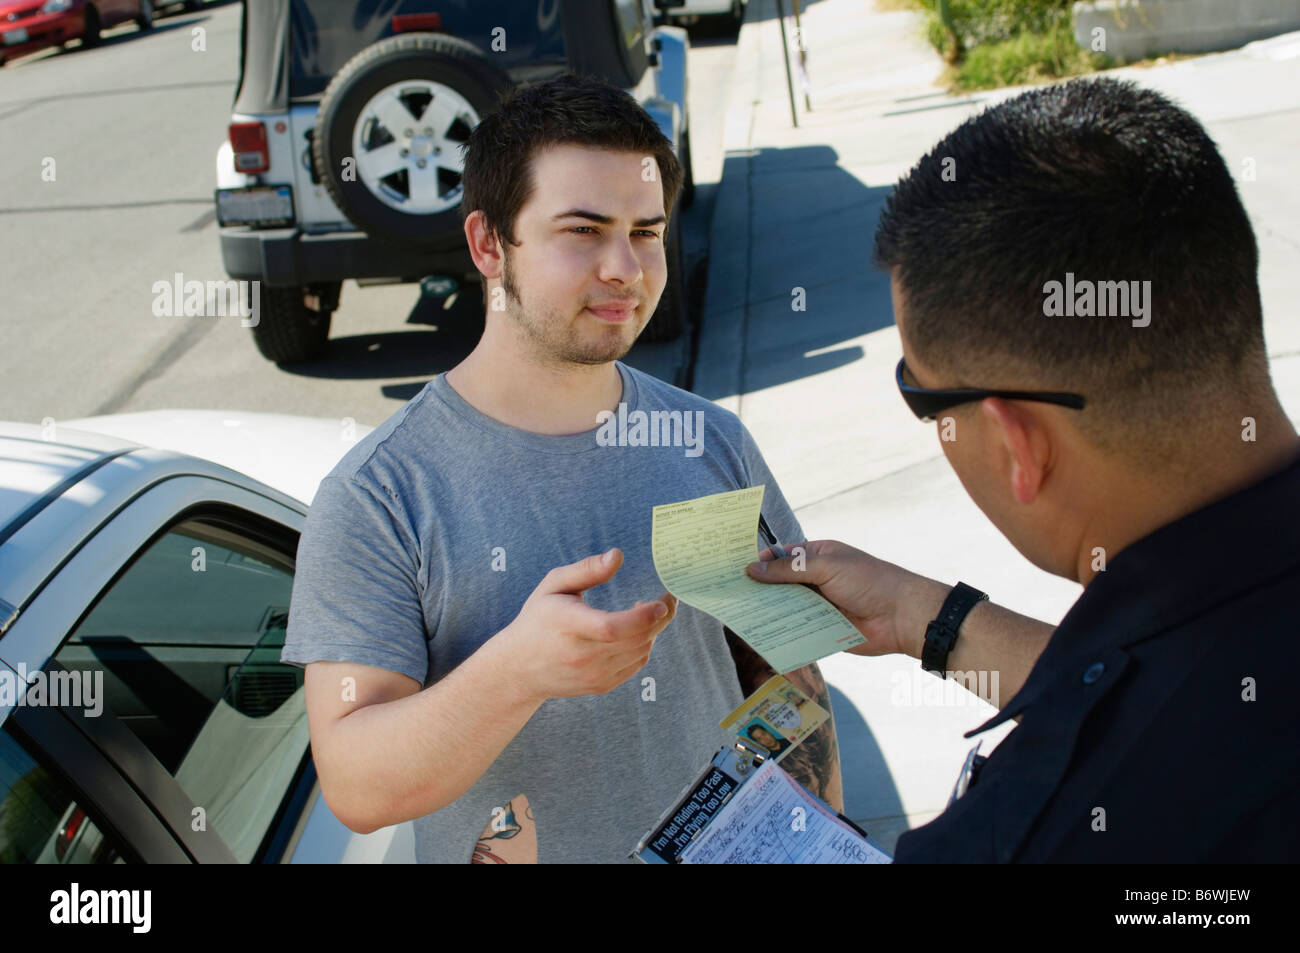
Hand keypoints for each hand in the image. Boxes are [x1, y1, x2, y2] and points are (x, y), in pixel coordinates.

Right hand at [499, 548, 677, 703]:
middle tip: (667, 598)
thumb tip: (618, 555)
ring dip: (652, 630)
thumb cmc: (538, 619)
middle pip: (636, 639)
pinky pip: (636, 664)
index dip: (642, 616)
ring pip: (641, 651)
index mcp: (568, 625)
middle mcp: (582, 655)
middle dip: (660, 617)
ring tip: (645, 610)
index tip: (660, 601)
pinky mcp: (601, 685)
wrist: (518, 668)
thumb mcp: (554, 585)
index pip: (612, 627)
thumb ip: (587, 569)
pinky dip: (644, 645)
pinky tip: (634, 630)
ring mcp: (593, 674)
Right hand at [745, 540, 947, 658]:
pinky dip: (781, 631)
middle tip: (728, 594)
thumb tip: (753, 569)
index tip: (733, 568)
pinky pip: (796, 629)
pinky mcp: (821, 629)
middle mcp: (816, 580)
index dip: (759, 561)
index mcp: (818, 556)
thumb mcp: (826, 567)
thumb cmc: (869, 581)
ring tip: (737, 614)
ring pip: (785, 607)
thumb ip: (789, 570)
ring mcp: (818, 605)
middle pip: (780, 584)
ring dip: (767, 611)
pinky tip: (759, 634)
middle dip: (758, 588)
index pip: (782, 556)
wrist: (902, 617)